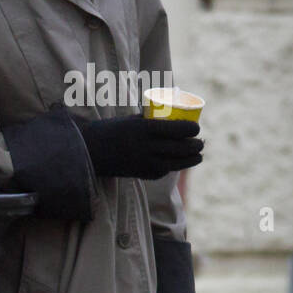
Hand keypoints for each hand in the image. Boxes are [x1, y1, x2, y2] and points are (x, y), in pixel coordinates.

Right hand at [73, 113, 202, 179]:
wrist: (91, 150)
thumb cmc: (113, 130)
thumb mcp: (132, 120)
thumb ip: (151, 121)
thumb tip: (173, 117)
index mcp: (144, 129)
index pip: (176, 130)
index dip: (191, 130)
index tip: (197, 129)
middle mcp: (146, 147)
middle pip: (180, 148)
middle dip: (195, 147)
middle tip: (201, 143)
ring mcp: (144, 163)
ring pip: (175, 164)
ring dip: (190, 160)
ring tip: (199, 156)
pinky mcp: (142, 174)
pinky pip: (163, 171)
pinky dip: (172, 167)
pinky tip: (178, 163)